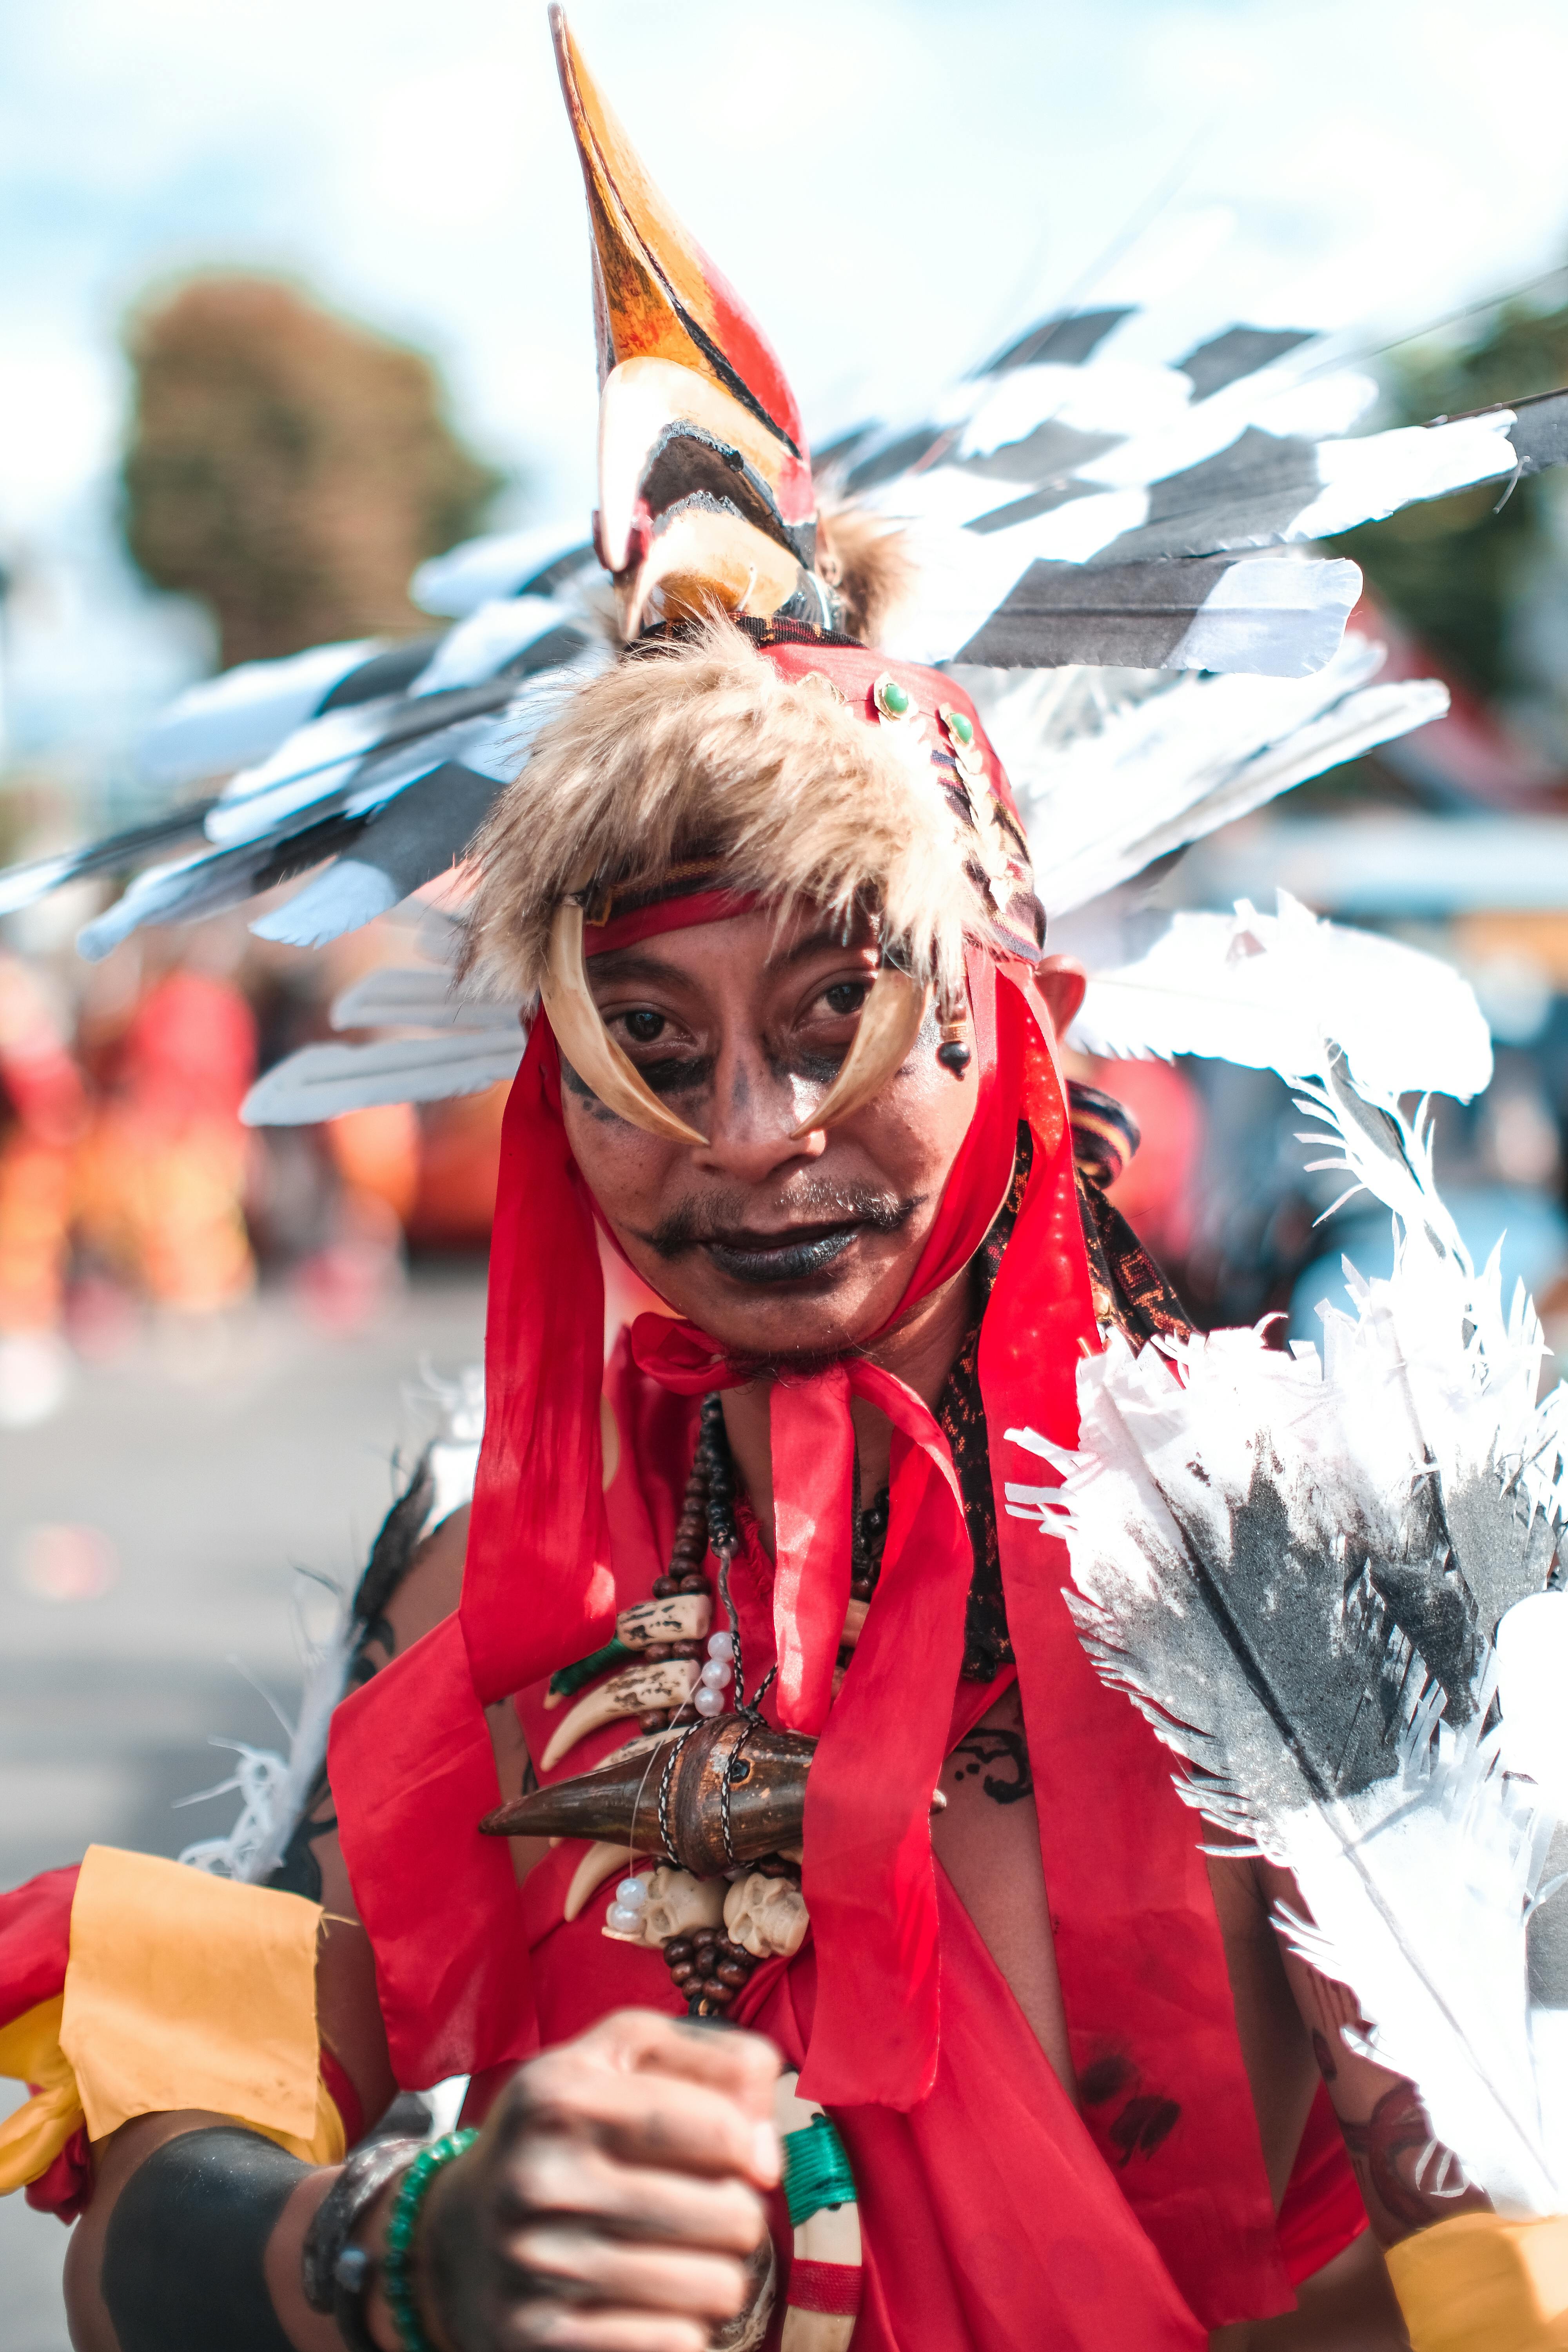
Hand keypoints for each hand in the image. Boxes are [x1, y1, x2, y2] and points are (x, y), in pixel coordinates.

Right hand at [410, 2008, 780, 2351]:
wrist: (453, 2235)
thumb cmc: (564, 2129)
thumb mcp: (620, 2056)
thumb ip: (713, 2059)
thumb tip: (768, 2140)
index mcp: (561, 2094)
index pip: (721, 2128)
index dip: (754, 2144)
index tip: (743, 2153)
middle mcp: (542, 2177)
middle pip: (733, 2214)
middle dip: (736, 2211)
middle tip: (702, 2206)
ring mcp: (538, 2265)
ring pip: (718, 2287)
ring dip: (716, 2272)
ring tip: (678, 2251)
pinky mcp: (541, 2339)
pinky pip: (678, 2344)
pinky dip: (682, 2325)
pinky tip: (648, 2298)